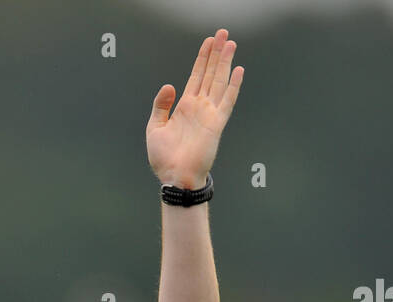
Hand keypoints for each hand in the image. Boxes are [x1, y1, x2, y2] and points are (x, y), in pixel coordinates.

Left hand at [147, 29, 243, 188]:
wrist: (175, 177)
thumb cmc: (164, 158)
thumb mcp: (155, 128)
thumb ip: (161, 106)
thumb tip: (169, 85)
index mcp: (184, 107)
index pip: (196, 76)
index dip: (202, 58)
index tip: (208, 42)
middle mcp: (199, 107)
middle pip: (210, 73)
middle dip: (216, 53)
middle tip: (222, 33)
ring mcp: (209, 114)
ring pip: (219, 82)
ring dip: (225, 62)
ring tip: (230, 43)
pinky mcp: (216, 124)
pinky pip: (226, 101)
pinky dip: (233, 86)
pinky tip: (238, 70)